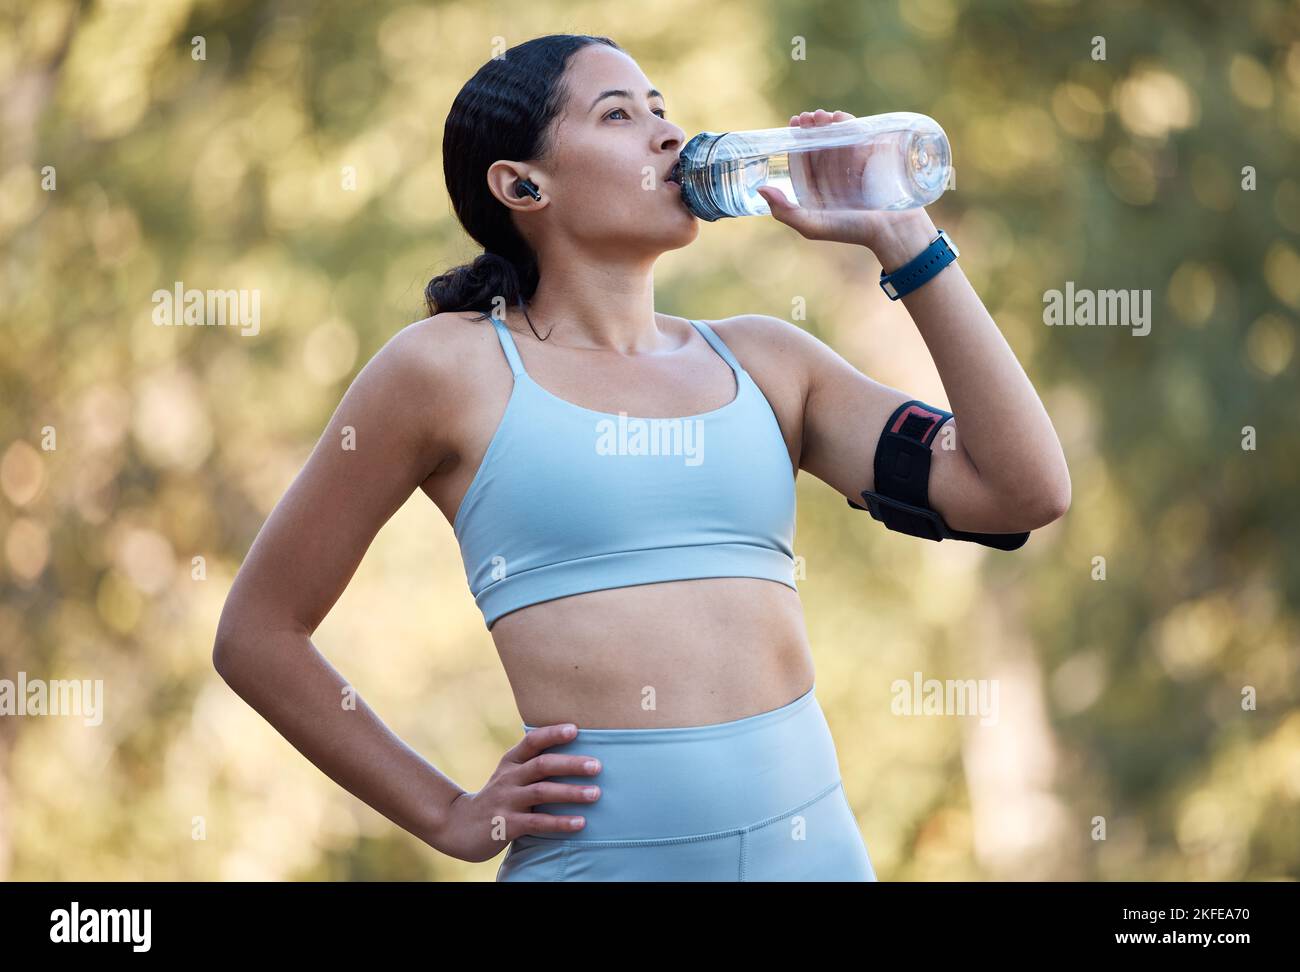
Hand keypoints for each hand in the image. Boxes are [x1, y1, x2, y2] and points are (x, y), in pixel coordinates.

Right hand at [430, 723, 601, 862]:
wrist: (459, 825)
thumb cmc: (498, 797)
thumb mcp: (510, 775)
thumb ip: (533, 764)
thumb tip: (577, 753)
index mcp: (511, 761)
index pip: (532, 742)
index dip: (552, 734)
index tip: (575, 729)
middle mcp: (508, 777)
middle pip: (542, 765)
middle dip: (571, 764)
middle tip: (597, 765)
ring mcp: (506, 800)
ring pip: (541, 792)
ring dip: (570, 792)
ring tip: (596, 793)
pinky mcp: (505, 824)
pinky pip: (536, 822)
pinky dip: (559, 822)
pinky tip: (580, 823)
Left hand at [755, 109, 936, 259]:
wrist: (892, 229)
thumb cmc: (852, 230)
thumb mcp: (812, 225)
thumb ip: (785, 212)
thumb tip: (761, 189)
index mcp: (816, 191)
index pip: (802, 161)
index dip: (796, 142)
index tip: (793, 125)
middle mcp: (832, 178)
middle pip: (818, 146)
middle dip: (811, 129)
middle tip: (807, 117)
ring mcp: (852, 167)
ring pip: (836, 139)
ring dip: (828, 124)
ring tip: (822, 115)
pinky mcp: (871, 160)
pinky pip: (857, 138)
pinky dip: (848, 126)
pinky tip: (839, 118)